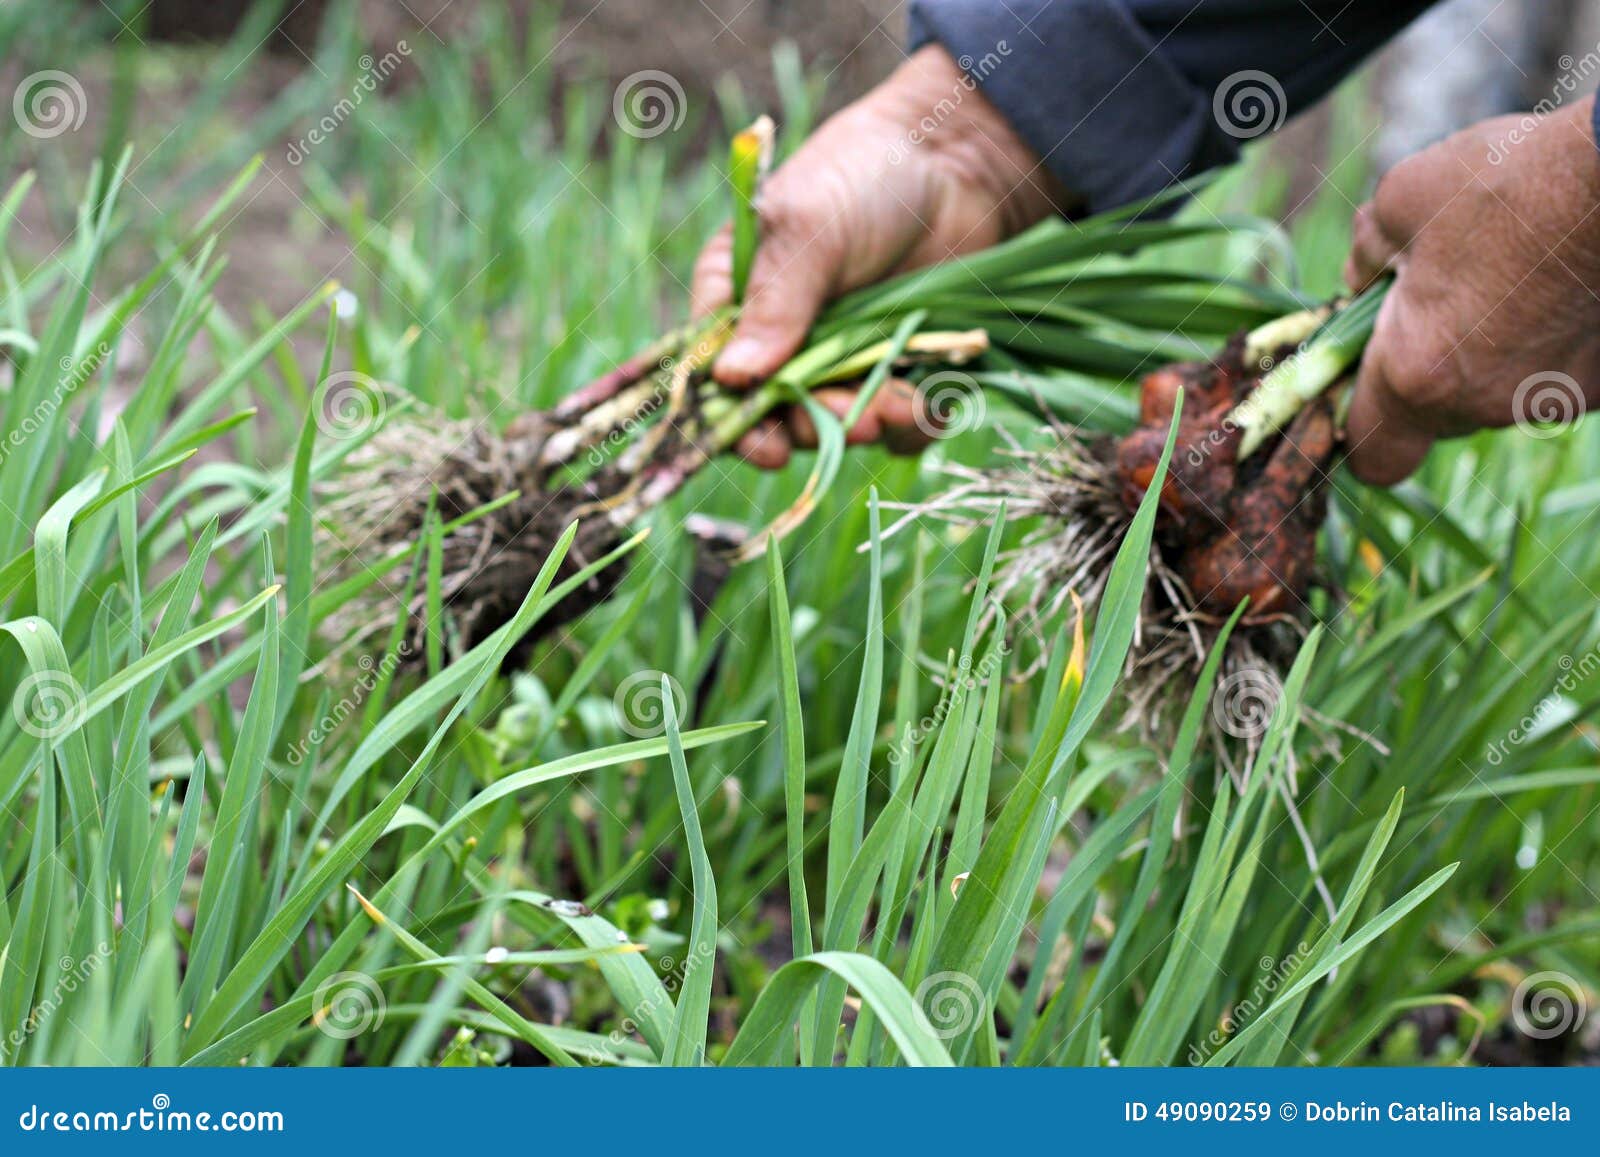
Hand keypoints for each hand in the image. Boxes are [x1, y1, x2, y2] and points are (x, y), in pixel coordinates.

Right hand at [691, 45, 1067, 468]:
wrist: (959, 163)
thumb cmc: (864, 173)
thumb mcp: (809, 226)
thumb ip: (775, 300)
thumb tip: (732, 376)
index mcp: (735, 295)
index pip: (715, 375)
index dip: (736, 419)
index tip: (770, 445)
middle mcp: (780, 335)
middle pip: (778, 412)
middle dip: (817, 422)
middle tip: (858, 419)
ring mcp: (838, 356)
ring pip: (840, 423)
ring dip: (870, 424)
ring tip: (903, 404)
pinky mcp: (892, 367)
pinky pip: (896, 421)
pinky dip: (915, 421)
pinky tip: (932, 400)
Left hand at [1343, 96, 1599, 484]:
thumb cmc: (1511, 184)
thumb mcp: (1403, 199)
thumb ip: (1365, 254)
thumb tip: (1357, 277)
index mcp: (1416, 373)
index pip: (1371, 453)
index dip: (1360, 424)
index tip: (1364, 379)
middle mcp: (1482, 403)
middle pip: (1433, 417)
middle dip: (1425, 370)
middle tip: (1440, 299)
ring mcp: (1547, 398)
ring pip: (1492, 395)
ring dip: (1486, 353)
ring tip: (1509, 277)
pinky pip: (1548, 378)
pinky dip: (1543, 344)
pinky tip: (1557, 286)